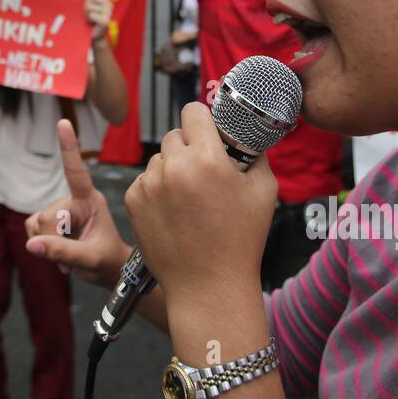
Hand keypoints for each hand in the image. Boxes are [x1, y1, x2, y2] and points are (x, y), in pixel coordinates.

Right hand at [25, 120, 131, 284]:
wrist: (108, 270)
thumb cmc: (107, 259)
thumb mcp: (90, 258)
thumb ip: (62, 252)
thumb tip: (31, 245)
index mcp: (90, 200)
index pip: (76, 172)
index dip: (68, 148)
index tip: (63, 122)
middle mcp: (72, 199)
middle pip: (47, 216)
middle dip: (54, 240)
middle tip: (71, 258)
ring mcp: (58, 210)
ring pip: (36, 225)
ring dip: (48, 244)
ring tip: (69, 256)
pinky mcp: (47, 221)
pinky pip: (31, 229)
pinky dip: (40, 245)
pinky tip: (58, 254)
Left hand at [84, 0, 112, 42]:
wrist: (94, 35)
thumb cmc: (90, 19)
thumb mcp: (88, 4)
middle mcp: (109, 4)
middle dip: (85, 7)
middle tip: (89, 15)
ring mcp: (108, 12)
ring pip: (89, 7)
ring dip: (86, 15)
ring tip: (90, 20)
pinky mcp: (106, 21)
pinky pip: (91, 15)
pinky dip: (89, 19)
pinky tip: (93, 24)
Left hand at [124, 103, 275, 302]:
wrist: (208, 286)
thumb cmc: (240, 242)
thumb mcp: (264, 192)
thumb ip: (256, 156)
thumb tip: (248, 137)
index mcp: (207, 158)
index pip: (193, 112)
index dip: (203, 120)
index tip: (209, 131)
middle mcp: (174, 167)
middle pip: (175, 135)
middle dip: (189, 148)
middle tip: (204, 172)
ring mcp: (150, 184)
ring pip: (158, 158)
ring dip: (171, 168)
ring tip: (189, 198)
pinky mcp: (134, 201)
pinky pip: (144, 180)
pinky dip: (156, 189)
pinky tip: (174, 211)